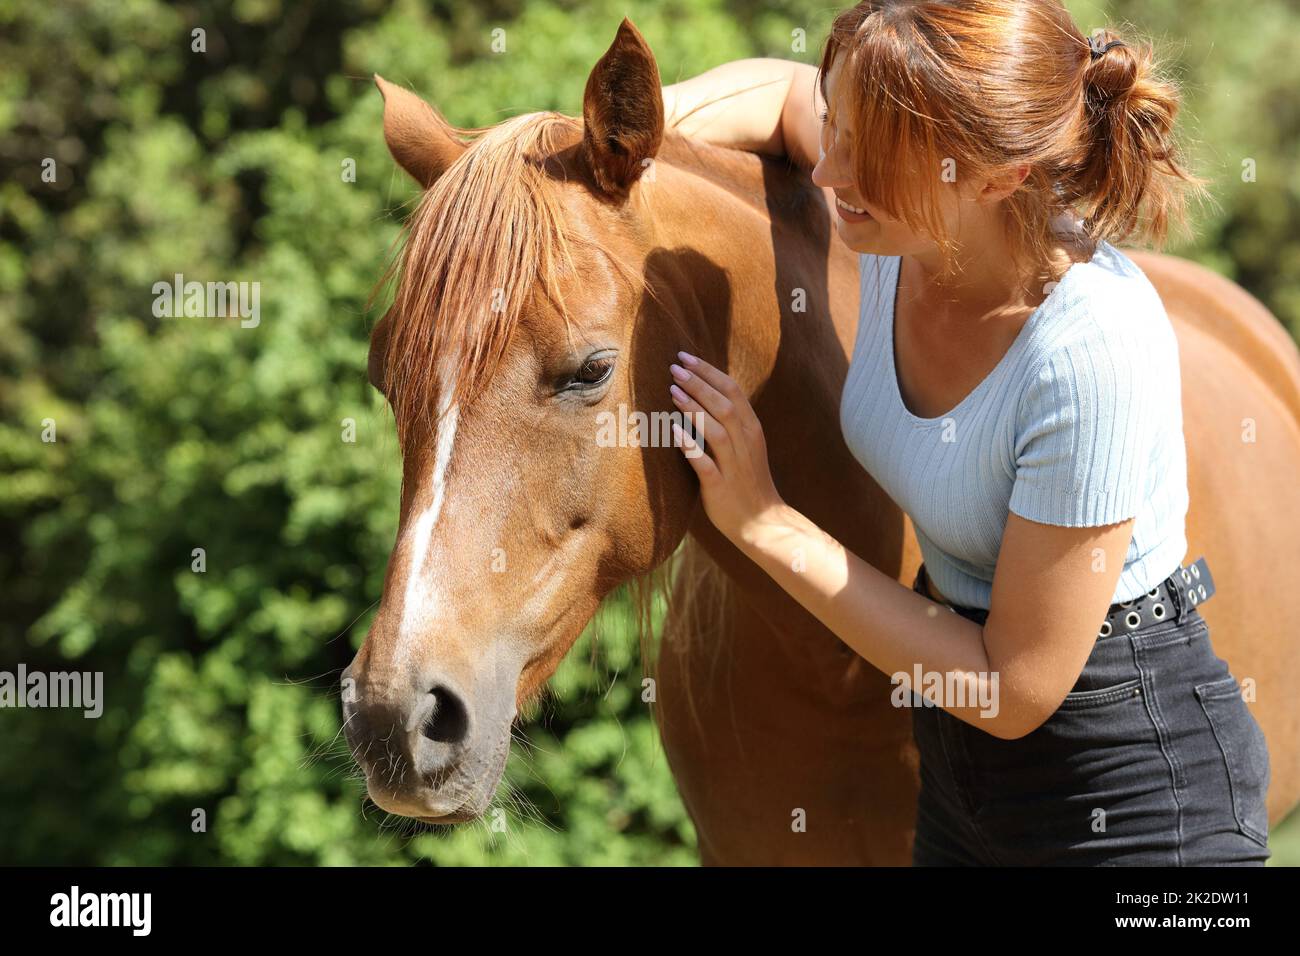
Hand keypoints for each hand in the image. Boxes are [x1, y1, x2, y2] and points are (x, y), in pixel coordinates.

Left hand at [668, 351, 785, 545]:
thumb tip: (700, 395)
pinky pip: (706, 464)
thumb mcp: (744, 446)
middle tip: (674, 367)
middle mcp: (746, 442)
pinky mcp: (721, 487)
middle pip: (724, 404)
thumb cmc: (748, 481)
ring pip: (716, 429)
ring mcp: (735, 465)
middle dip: (698, 383)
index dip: (708, 372)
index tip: (685, 357)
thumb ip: (728, 422)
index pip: (732, 390)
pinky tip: (674, 432)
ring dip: (694, 408)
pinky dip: (690, 447)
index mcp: (751, 429)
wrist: (763, 523)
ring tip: (672, 391)